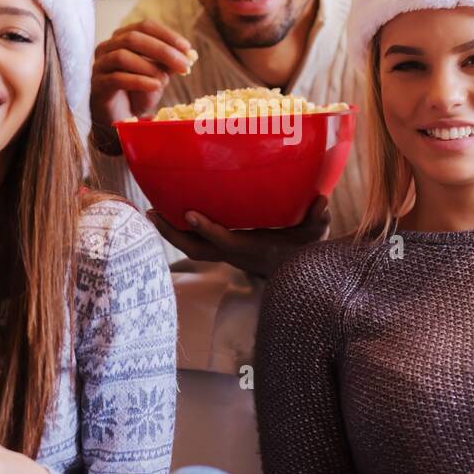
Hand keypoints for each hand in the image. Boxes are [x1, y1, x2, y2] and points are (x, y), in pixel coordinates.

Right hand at [90, 19, 193, 153]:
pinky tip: (156, 86)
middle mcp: (107, 47)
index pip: (144, 26)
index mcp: (122, 38)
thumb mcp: (158, 76)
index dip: (167, 35)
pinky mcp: (97, 85)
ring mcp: (100, 66)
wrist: (119, 119)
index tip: (187, 48)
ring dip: (149, 67)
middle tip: (184, 65)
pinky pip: (117, 79)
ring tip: (165, 81)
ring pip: (122, 56)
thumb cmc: (137, 94)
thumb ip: (169, 64)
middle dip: (163, 50)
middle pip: (133, 38)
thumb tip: (189, 55)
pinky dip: (139, 81)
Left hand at [148, 194, 331, 277]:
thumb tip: (322, 201)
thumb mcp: (316, 234)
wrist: (297, 272)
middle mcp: (233, 254)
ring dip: (170, 233)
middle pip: (195, 250)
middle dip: (173, 233)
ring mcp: (225, 254)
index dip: (207, 229)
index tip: (189, 212)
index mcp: (251, 249)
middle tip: (152, 211)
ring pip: (191, 248)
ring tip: (151, 212)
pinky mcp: (222, 250)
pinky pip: (196, 243)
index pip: (225, 241)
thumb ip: (318, 219)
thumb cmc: (305, 249)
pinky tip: (167, 213)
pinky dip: (180, 231)